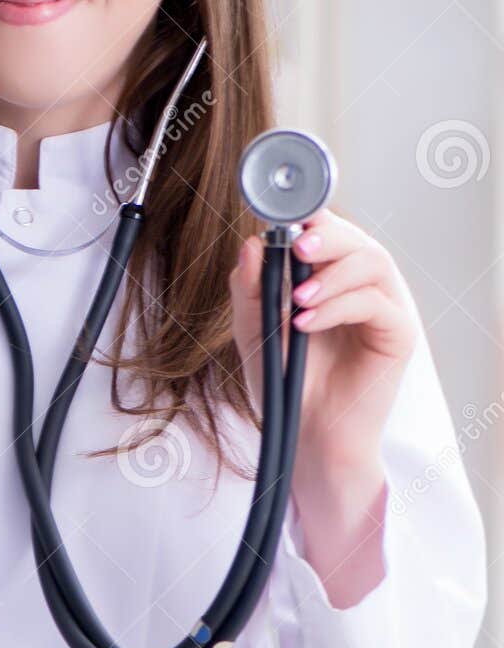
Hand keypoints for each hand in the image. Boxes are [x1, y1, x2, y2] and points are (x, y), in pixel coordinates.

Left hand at [229, 208, 416, 478]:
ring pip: (374, 262)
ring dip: (333, 273)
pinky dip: (339, 307)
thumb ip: (250, 288)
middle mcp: (361, 284)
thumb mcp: (253, 327)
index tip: (283, 217)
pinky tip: (307, 323)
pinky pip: (377, 305)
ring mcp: (383, 307)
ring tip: (297, 297)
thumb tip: (250, 242)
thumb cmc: (283, 377)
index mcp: (329, 275)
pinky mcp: (398, 334)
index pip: (329, 231)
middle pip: (356, 238)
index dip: (312, 217)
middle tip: (296, 247)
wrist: (304, 430)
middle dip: (326, 237)